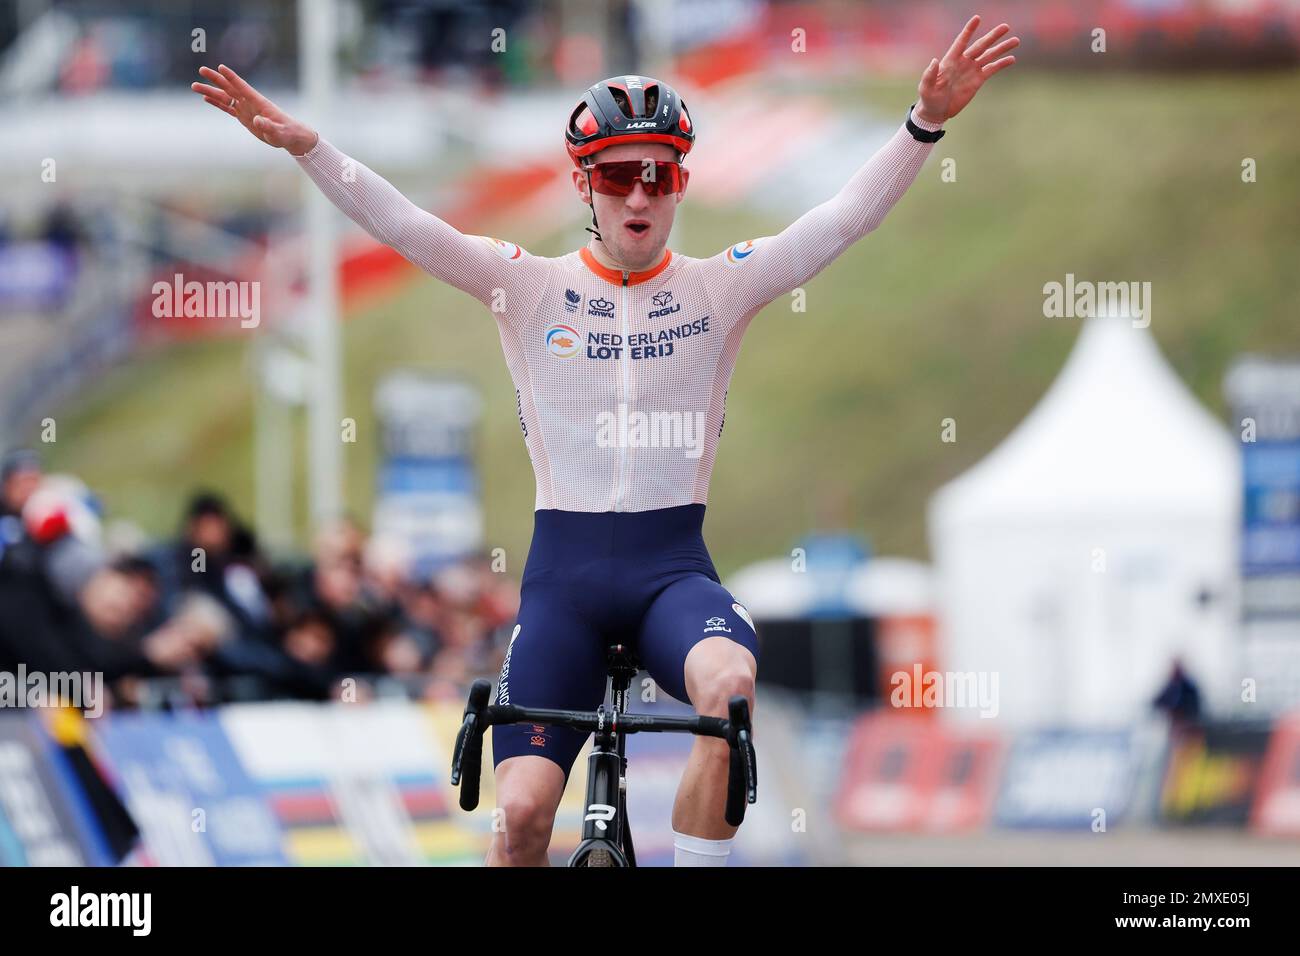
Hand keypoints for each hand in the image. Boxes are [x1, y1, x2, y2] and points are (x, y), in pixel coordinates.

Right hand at [190, 64, 318, 154]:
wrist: (290, 137)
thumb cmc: (287, 133)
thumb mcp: (279, 132)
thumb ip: (269, 126)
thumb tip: (258, 121)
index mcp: (258, 102)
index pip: (243, 87)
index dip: (232, 77)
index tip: (220, 67)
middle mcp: (250, 103)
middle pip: (230, 88)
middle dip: (216, 79)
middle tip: (201, 70)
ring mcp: (246, 109)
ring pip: (225, 97)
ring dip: (210, 92)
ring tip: (194, 86)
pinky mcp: (244, 117)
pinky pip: (228, 108)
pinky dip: (217, 103)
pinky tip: (206, 98)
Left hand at [916, 16, 1018, 123]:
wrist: (937, 111)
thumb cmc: (929, 98)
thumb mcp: (926, 88)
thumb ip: (930, 74)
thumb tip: (934, 60)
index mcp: (950, 60)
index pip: (961, 42)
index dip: (969, 31)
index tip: (977, 18)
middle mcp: (963, 62)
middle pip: (980, 46)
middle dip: (993, 36)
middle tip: (1006, 26)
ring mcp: (972, 70)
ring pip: (989, 55)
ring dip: (1002, 48)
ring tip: (1016, 40)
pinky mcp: (978, 80)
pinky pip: (992, 69)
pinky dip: (1001, 64)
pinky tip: (1011, 59)